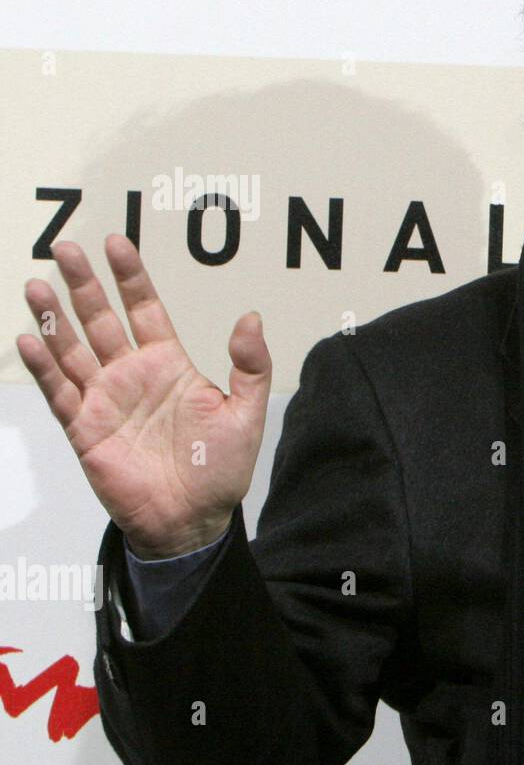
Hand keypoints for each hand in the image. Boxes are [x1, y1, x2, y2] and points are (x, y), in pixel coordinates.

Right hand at [16, 235, 271, 558]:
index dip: (131, 277)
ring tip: (37, 285)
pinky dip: (44, 367)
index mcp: (169, 365)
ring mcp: (105, 401)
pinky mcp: (86, 430)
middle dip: (83, 285)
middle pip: (101, 320)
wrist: (192, 520)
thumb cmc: (219, 469)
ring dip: (55, 319)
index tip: (117, 244)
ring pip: (73, 350)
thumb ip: (251, 365)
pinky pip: (60, 393)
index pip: (145, 310)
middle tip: (66, 249)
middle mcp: (132, 376)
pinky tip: (30, 338)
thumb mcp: (246, 412)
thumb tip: (252, 318)